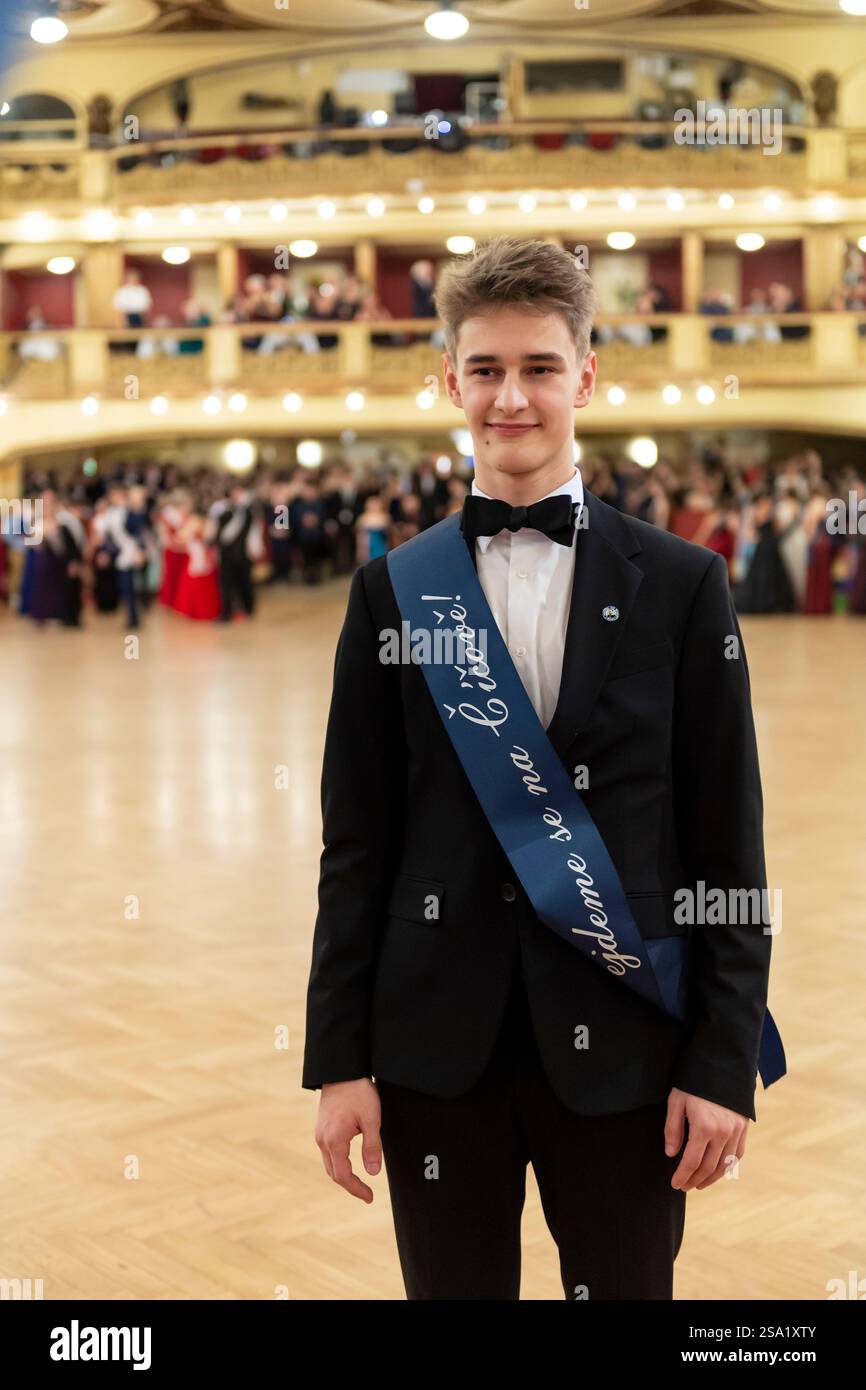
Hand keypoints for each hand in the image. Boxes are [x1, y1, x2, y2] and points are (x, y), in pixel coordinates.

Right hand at [315, 1078, 381, 1202]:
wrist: (342, 1070)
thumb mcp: (371, 1119)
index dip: (356, 1189)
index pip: (343, 1175)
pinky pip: (328, 1152)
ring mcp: (320, 1133)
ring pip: (329, 1163)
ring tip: (359, 1182)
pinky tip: (348, 1162)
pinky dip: (338, 1163)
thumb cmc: (358, 1092)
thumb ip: (372, 1147)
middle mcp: (322, 1139)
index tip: (370, 1197)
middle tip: (367, 1193)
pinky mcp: (322, 1127)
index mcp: (334, 1140)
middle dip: (350, 1185)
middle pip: (334, 1173)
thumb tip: (373, 1172)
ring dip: (343, 1175)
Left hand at [665, 1087, 748, 1191]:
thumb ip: (673, 1129)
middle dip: (695, 1180)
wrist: (721, 1064)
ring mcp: (736, 1131)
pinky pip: (738, 1154)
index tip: (675, 1184)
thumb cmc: (694, 1082)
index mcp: (704, 1127)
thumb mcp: (676, 1101)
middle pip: (708, 1168)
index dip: (682, 1176)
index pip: (691, 1162)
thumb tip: (671, 1153)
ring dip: (711, 1178)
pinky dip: (728, 1166)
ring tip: (699, 1183)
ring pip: (725, 1165)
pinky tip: (718, 1171)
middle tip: (685, 1186)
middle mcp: (723, 1133)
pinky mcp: (744, 1127)